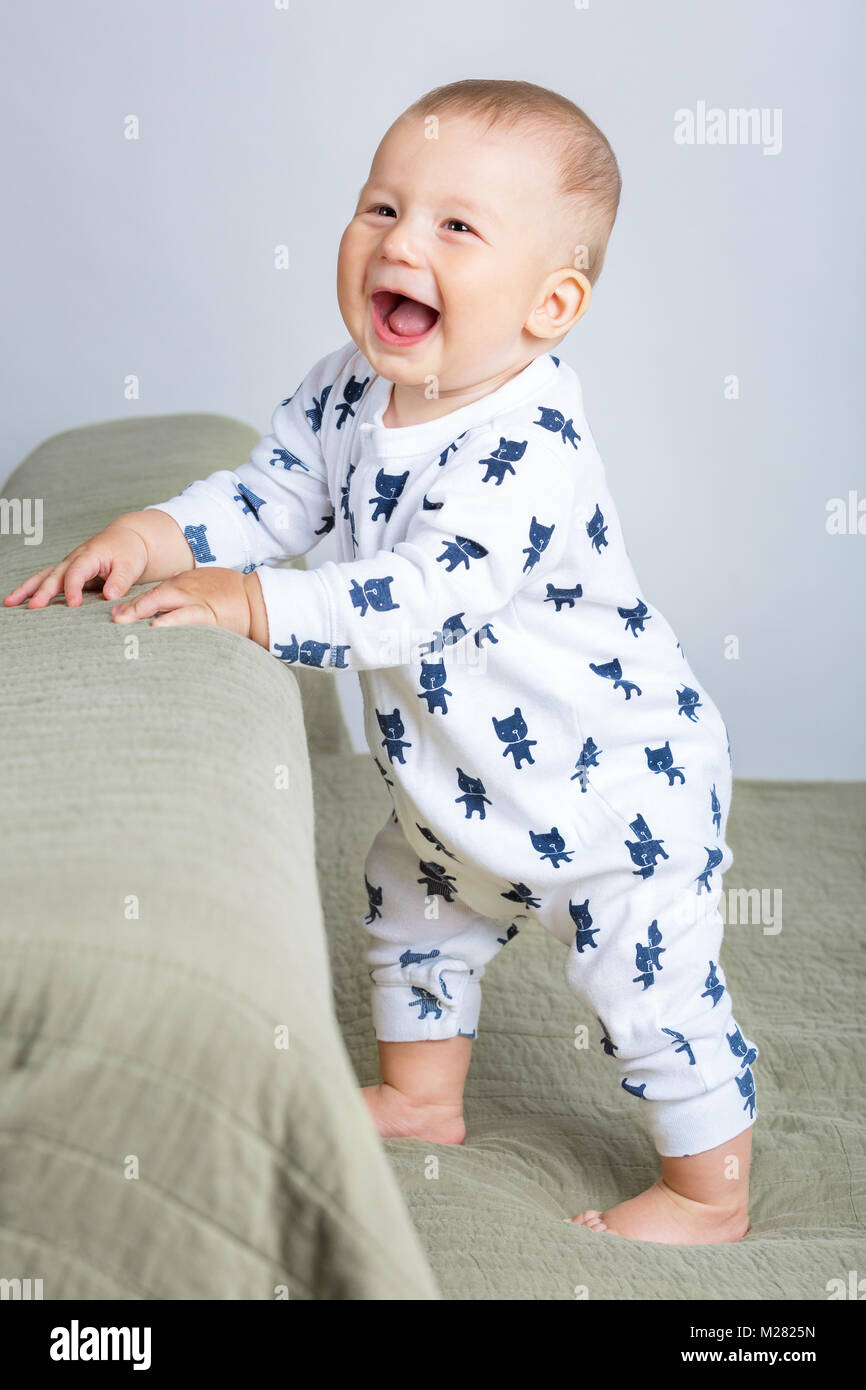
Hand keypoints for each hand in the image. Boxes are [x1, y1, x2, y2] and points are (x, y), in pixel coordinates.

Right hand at [4, 521, 149, 608]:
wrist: (125, 539)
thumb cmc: (128, 552)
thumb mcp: (130, 565)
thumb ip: (120, 581)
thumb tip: (109, 596)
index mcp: (89, 556)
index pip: (76, 573)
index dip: (73, 588)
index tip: (73, 604)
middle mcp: (73, 559)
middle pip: (54, 576)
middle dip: (43, 592)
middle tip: (34, 607)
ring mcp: (67, 565)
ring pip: (44, 577)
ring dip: (27, 590)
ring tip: (10, 602)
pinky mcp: (66, 572)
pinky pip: (46, 580)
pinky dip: (31, 589)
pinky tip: (18, 600)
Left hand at [111, 566, 265, 642]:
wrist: (255, 599)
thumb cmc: (232, 592)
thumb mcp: (206, 579)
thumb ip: (187, 580)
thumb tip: (173, 577)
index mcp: (183, 583)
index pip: (154, 593)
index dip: (134, 602)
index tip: (117, 611)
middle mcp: (185, 590)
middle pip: (153, 597)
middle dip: (132, 607)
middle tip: (114, 617)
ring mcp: (195, 602)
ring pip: (163, 605)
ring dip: (143, 613)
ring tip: (124, 622)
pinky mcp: (207, 615)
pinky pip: (184, 618)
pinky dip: (169, 622)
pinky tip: (156, 627)